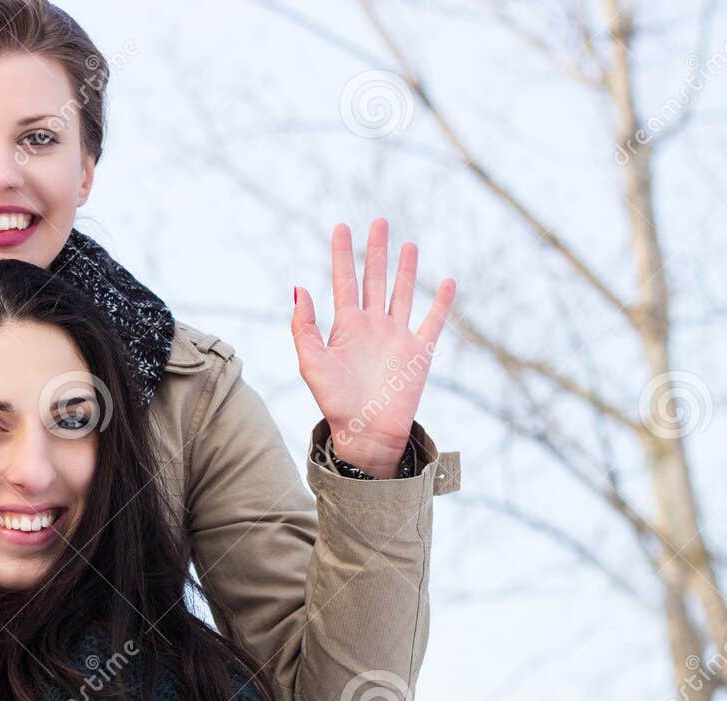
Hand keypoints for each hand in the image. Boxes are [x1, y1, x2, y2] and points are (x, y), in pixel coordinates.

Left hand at [291, 218, 455, 475]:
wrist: (365, 432)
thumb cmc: (334, 402)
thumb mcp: (311, 363)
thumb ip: (304, 327)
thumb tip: (299, 288)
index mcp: (345, 327)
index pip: (344, 281)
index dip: (342, 254)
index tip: (341, 227)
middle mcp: (372, 327)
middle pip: (375, 280)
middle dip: (376, 251)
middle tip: (378, 221)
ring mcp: (396, 337)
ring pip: (403, 294)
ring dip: (406, 270)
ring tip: (409, 244)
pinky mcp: (419, 352)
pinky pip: (433, 322)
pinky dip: (442, 303)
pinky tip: (448, 282)